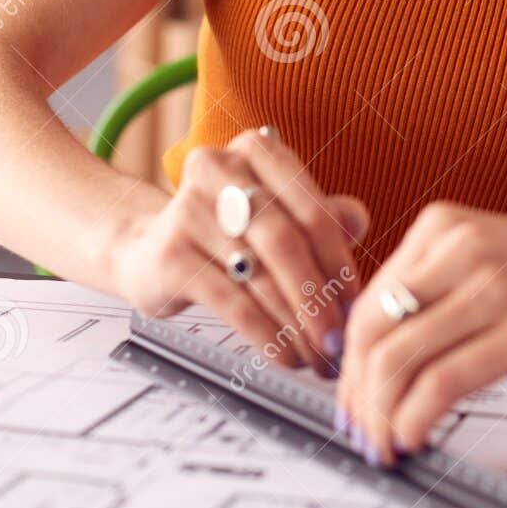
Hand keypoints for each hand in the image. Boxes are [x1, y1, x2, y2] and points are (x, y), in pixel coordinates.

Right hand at [110, 126, 369, 375]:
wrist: (148, 251)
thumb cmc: (226, 232)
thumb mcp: (277, 216)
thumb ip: (321, 217)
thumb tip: (358, 223)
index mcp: (257, 150)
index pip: (312, 209)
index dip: (339, 262)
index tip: (355, 303)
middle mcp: (220, 169)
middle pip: (286, 241)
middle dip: (318, 298)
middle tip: (338, 340)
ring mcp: (189, 209)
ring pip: (260, 275)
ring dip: (296, 325)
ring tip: (317, 357)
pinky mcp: (171, 253)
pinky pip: (231, 302)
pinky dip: (265, 335)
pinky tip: (284, 357)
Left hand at [334, 199, 506, 465]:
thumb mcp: (495, 259)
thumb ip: (442, 292)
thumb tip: (385, 359)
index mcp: (443, 228)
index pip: (367, 302)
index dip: (347, 363)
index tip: (348, 401)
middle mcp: (460, 249)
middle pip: (371, 333)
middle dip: (354, 395)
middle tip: (359, 433)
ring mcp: (492, 288)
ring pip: (398, 359)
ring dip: (380, 415)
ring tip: (385, 445)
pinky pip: (443, 382)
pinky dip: (414, 419)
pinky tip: (414, 438)